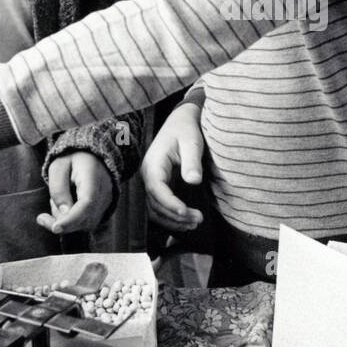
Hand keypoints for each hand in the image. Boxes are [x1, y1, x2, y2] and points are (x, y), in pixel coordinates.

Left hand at [37, 151, 114, 234]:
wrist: (91, 155)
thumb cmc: (72, 160)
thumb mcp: (57, 167)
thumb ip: (58, 189)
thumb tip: (64, 213)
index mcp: (93, 177)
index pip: (87, 203)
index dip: (71, 219)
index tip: (55, 228)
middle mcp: (104, 192)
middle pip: (86, 218)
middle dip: (63, 224)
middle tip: (42, 218)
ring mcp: (106, 202)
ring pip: (86, 224)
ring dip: (66, 222)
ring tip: (55, 203)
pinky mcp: (103, 209)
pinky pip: (87, 222)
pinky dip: (73, 221)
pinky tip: (64, 209)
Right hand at [142, 103, 205, 230]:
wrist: (181, 121)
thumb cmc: (186, 129)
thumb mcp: (192, 142)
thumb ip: (192, 161)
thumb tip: (194, 181)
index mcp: (153, 164)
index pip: (156, 189)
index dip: (170, 204)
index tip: (185, 212)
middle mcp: (148, 175)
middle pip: (155, 204)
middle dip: (175, 216)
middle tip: (198, 220)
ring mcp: (152, 182)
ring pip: (156, 209)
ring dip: (173, 220)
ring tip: (194, 224)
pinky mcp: (159, 186)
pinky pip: (160, 206)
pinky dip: (171, 217)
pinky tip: (186, 222)